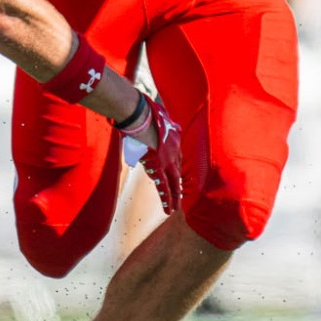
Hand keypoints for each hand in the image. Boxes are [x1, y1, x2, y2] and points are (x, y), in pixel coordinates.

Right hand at [118, 94, 183, 215]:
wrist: (140, 113)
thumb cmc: (143, 112)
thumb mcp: (155, 115)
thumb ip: (157, 121)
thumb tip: (153, 123)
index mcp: (173, 138)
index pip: (176, 157)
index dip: (175, 167)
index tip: (176, 175)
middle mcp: (174, 150)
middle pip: (177, 172)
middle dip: (178, 185)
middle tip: (179, 196)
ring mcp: (168, 159)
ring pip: (173, 182)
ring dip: (174, 196)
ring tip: (174, 208)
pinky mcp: (159, 166)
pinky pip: (164, 186)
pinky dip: (166, 198)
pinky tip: (169, 209)